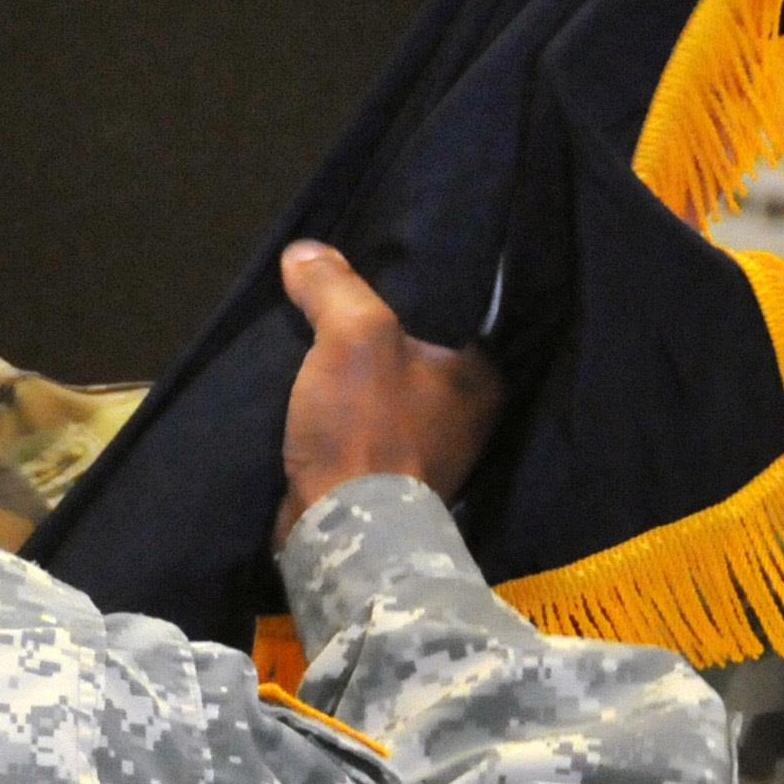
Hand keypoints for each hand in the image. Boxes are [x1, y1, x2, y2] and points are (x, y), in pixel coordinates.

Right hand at [275, 242, 503, 542]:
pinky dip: (342, 414)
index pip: (452, 311)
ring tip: (315, 339)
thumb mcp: (353, 334)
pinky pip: (364, 429)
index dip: (410, 288)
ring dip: (355, 376)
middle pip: (416, 351)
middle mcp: (467, 415)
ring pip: (386, 392)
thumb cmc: (368, 427)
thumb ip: (334, 285)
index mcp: (481, 376)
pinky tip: (311, 394)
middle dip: (378, 331)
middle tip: (335, 298)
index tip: (371, 268)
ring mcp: (429, 455)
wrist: (341, 532)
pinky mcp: (388, 484)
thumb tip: (303, 251)